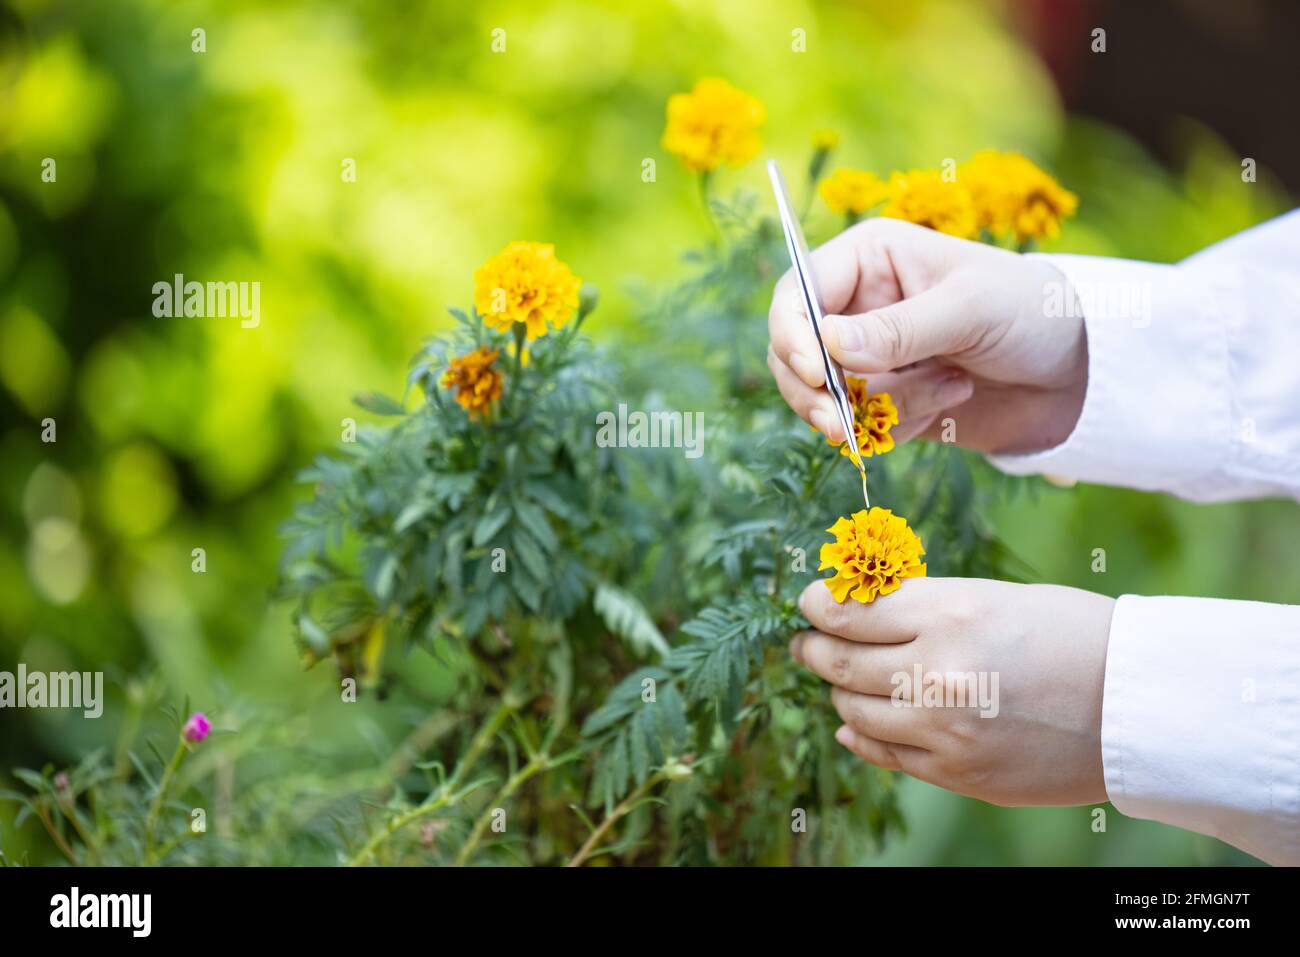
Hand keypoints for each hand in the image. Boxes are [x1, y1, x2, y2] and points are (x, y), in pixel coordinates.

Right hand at [767, 218, 1087, 454]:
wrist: (1077, 371)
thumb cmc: (1029, 311)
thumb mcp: (969, 309)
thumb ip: (899, 329)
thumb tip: (828, 344)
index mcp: (869, 259)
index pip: (796, 293)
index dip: (792, 334)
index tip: (817, 374)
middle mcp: (858, 306)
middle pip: (793, 354)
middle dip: (817, 393)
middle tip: (844, 425)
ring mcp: (869, 357)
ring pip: (827, 398)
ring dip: (883, 408)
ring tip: (951, 390)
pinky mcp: (885, 400)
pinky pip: (863, 427)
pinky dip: (901, 426)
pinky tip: (953, 401)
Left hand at [790, 577, 1114, 805]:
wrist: (1139, 706)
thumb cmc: (1071, 634)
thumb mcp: (992, 597)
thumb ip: (921, 607)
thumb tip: (852, 613)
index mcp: (949, 613)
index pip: (846, 611)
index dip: (816, 605)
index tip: (810, 603)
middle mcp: (938, 672)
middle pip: (839, 661)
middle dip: (813, 648)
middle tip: (805, 642)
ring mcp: (945, 730)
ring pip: (854, 709)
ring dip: (839, 691)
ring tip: (840, 679)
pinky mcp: (959, 773)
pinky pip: (884, 754)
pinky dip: (861, 734)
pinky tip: (856, 721)